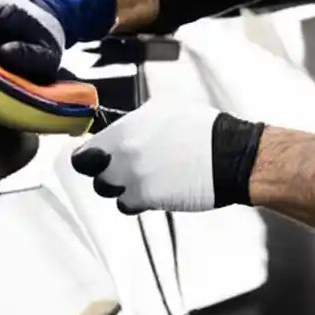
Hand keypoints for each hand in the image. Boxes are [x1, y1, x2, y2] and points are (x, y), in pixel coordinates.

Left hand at [71, 98, 264, 213]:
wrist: (230, 156)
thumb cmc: (203, 131)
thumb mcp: (164, 110)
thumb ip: (132, 122)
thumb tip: (114, 130)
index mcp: (124, 130)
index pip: (83, 153)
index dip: (88, 158)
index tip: (93, 160)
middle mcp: (123, 154)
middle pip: (93, 174)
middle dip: (105, 173)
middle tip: (123, 170)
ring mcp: (133, 178)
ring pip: (109, 191)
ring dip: (121, 188)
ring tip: (146, 179)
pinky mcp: (146, 198)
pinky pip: (127, 205)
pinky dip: (137, 201)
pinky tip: (155, 190)